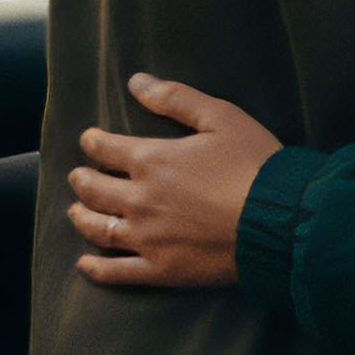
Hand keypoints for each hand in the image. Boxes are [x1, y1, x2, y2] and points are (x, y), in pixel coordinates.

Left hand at [68, 73, 285, 289]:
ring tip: (75, 211)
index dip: (92, 142)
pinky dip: (96, 269)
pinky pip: (117, 272)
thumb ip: (175, 99)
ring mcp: (147, 239)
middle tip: (78, 176)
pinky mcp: (161, 271)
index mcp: (152, 160)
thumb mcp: (220, 117)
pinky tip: (84, 265)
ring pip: (98, 229)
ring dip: (81, 217)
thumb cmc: (254, 164)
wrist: (279, 222)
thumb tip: (136, 82)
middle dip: (82, 179)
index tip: (88, 140)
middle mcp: (140, 199)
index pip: (106, 149)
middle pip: (95, 190)